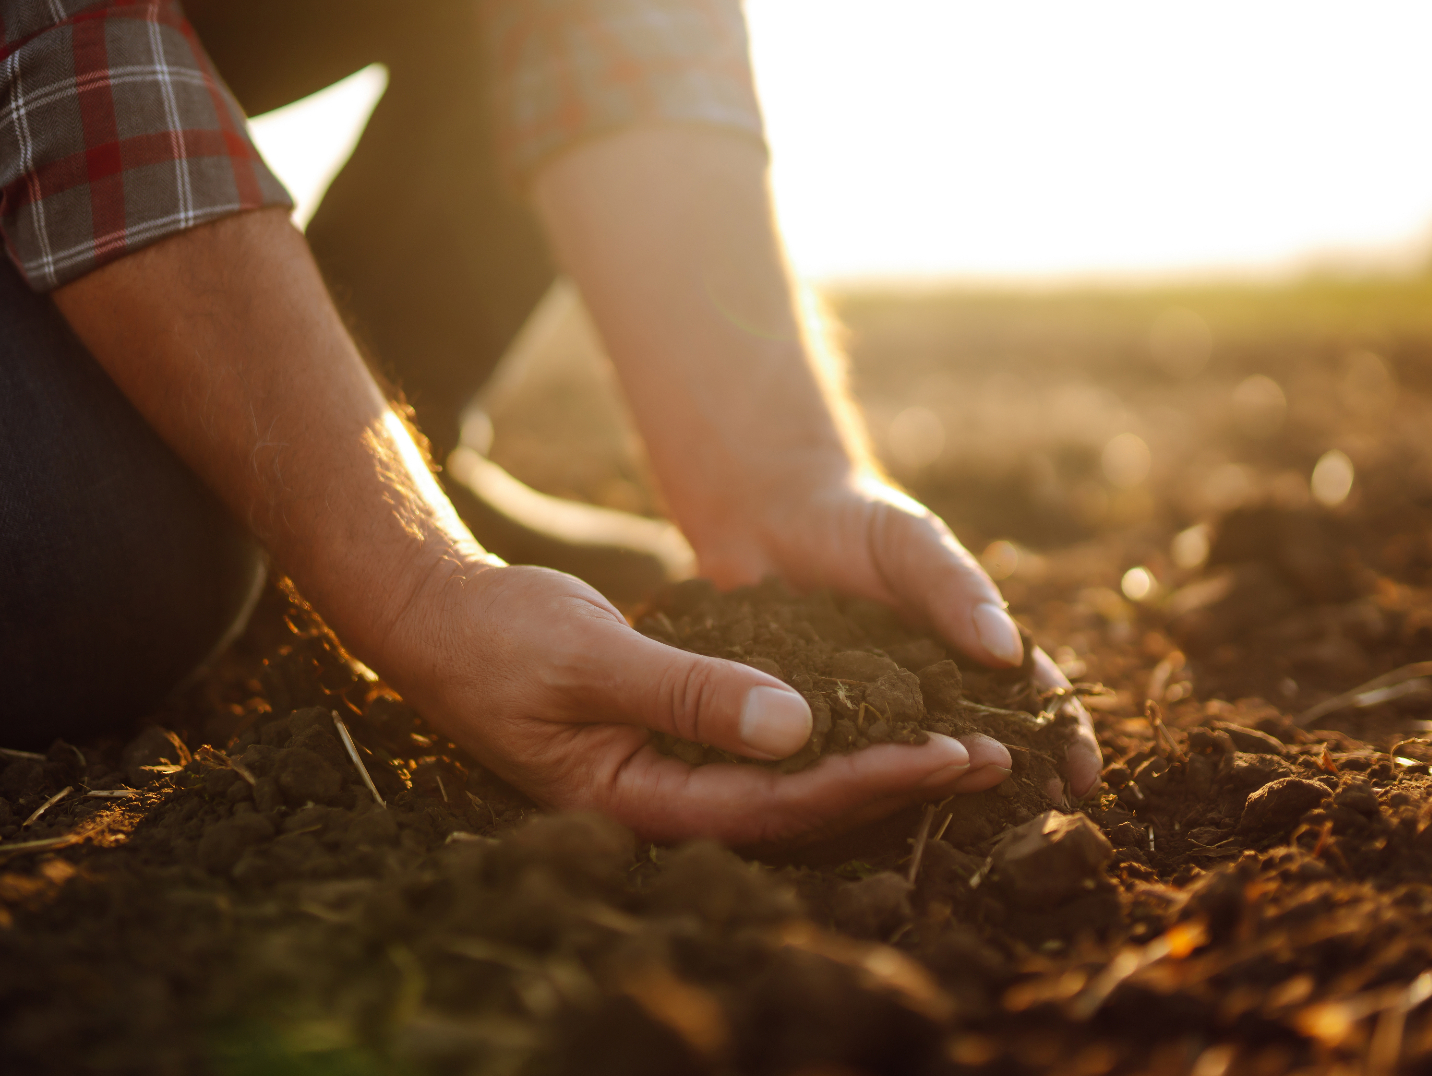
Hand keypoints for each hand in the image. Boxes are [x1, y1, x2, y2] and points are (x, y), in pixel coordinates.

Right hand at [369, 560, 1014, 843]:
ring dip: (873, 763)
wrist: (439, 620)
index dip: (868, 782)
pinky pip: (765, 751)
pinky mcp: (673, 742)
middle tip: (992, 758)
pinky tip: (881, 715)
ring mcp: (668, 775)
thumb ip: (689, 693)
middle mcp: (663, 802)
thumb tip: (797, 729)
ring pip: (789, 785)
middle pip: (799, 811)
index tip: (948, 752)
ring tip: (963, 745)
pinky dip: (827, 735)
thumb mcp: (592, 657)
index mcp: (637, 800)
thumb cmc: (500, 638)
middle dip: (894, 784)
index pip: (777, 807)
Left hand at [688, 468, 1104, 799]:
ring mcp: (872, 715)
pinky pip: (839, 762)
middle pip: (982, 747)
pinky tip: (862, 816)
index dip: (1063, 739)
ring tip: (960, 828)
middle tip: (1035, 827)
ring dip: (937, 797)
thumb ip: (956, 589)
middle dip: (1014, 787)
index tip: (1083, 779)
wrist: (767, 516)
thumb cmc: (856, 520)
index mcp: (969, 651)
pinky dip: (856, 789)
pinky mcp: (813, 725)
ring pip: (913, 767)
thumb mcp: (913, 543)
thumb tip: (1008, 651)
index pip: (1032, 700)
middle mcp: (928, 693)